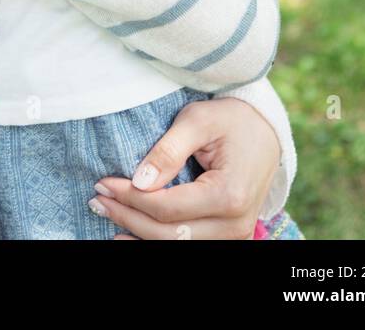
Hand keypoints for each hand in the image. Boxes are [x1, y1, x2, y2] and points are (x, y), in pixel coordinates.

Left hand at [89, 96, 280, 239]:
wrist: (266, 131)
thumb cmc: (231, 120)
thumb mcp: (198, 120)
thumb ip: (167, 151)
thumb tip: (139, 181)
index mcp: (228, 194)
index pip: (166, 207)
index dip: (130, 198)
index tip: (103, 182)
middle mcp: (234, 223)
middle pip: (169, 234)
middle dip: (128, 218)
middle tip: (97, 199)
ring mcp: (234, 234)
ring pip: (178, 245)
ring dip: (139, 235)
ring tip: (109, 217)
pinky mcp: (228, 235)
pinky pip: (190, 244)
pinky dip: (159, 240)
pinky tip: (132, 235)